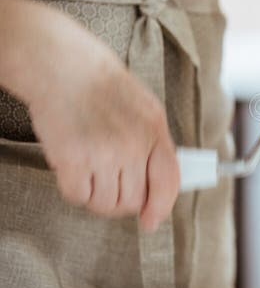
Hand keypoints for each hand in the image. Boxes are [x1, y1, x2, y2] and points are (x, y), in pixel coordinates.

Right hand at [0, 0, 178, 230]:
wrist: (63, 66)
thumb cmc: (103, 85)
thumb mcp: (145, 109)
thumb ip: (155, 144)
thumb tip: (159, 183)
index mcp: (155, 132)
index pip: (169, 182)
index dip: (161, 207)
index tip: (151, 220)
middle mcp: (133, 146)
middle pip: (134, 200)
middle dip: (123, 201)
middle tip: (111, 185)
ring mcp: (103, 155)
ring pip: (106, 204)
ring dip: (98, 196)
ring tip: (92, 174)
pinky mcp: (72, 160)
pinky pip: (78, 196)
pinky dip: (76, 190)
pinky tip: (74, 170)